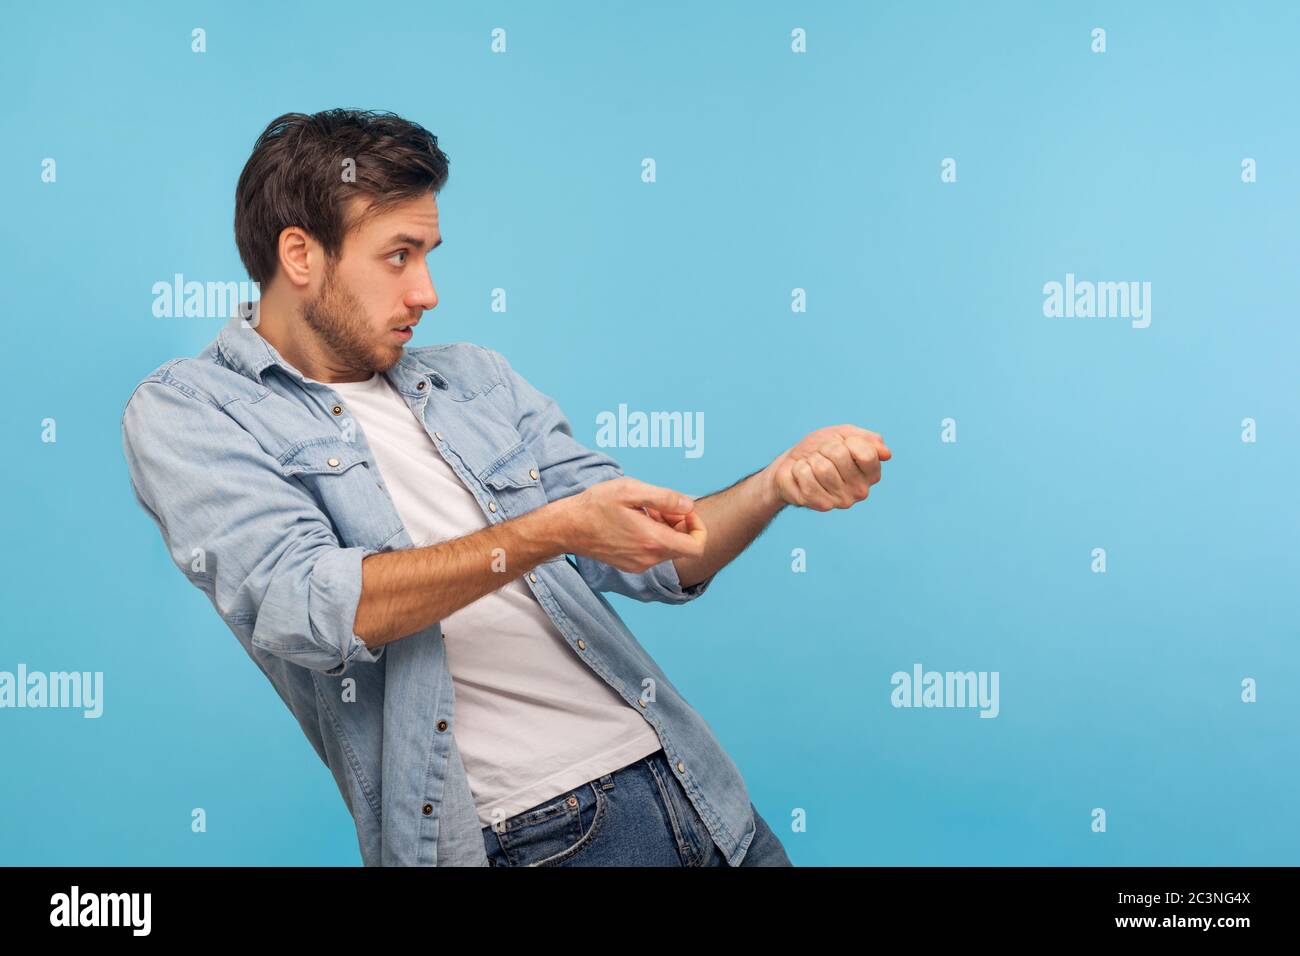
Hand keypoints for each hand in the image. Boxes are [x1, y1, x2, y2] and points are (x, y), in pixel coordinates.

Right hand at [564, 477, 706, 572]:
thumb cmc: (595, 506)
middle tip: (659, 505)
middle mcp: (648, 559)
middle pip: (683, 546)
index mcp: (653, 541)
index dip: (697, 527)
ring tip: (642, 510)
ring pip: (667, 548)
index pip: (696, 547)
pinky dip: (651, 536)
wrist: (566, 528)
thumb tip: (689, 505)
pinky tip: (633, 521)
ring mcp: (638, 565)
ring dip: (664, 528)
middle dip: (679, 523)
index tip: (683, 510)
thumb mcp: (631, 490)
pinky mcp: (630, 565)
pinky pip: (652, 552)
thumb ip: (665, 498)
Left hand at [763, 424, 890, 510]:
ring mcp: (842, 500)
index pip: (867, 454)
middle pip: (840, 455)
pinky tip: (802, 475)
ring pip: (822, 467)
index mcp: (871, 473)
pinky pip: (806, 477)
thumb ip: (867, 439)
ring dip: (811, 460)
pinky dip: (799, 469)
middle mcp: (861, 490)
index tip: (840, 444)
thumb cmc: (821, 449)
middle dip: (825, 449)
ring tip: (812, 466)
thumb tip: (886, 454)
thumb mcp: (844, 434)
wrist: (793, 464)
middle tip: (822, 456)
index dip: (848, 441)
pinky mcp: (822, 505)